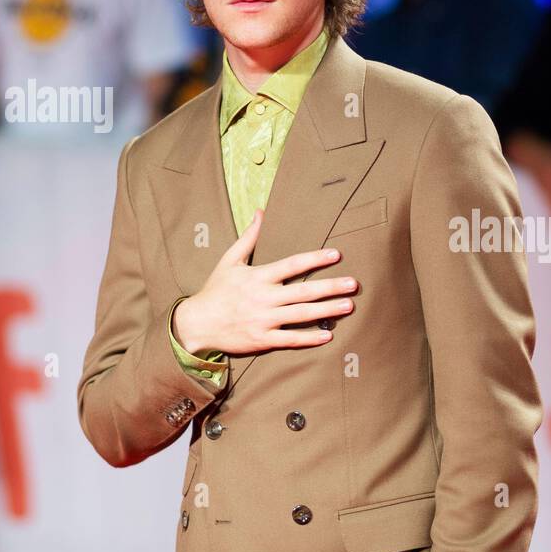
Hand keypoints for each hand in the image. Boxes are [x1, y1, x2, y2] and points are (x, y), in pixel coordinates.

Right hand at [172, 208, 357, 354]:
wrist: (196, 324)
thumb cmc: (216, 290)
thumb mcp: (229, 261)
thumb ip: (249, 237)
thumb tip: (260, 212)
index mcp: (257, 277)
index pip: (291, 265)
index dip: (314, 259)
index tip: (336, 254)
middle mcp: (262, 298)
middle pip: (302, 291)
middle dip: (330, 287)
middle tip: (353, 283)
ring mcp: (263, 320)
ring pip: (300, 315)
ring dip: (326, 310)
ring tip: (348, 306)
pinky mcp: (262, 340)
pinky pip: (290, 339)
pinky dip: (309, 338)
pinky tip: (328, 334)